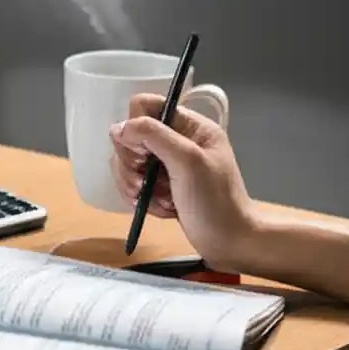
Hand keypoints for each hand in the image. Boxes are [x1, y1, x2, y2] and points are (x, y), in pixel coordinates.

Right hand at [109, 94, 257, 271]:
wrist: (230, 242)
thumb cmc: (215, 201)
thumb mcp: (188, 161)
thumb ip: (154, 136)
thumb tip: (119, 127)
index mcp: (190, 126)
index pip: (145, 107)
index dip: (135, 128)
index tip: (143, 154)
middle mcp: (177, 141)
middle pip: (130, 137)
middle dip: (132, 163)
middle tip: (146, 182)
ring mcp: (167, 165)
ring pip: (127, 162)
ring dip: (135, 185)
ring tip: (157, 200)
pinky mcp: (160, 187)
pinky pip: (134, 184)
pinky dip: (141, 199)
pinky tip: (161, 209)